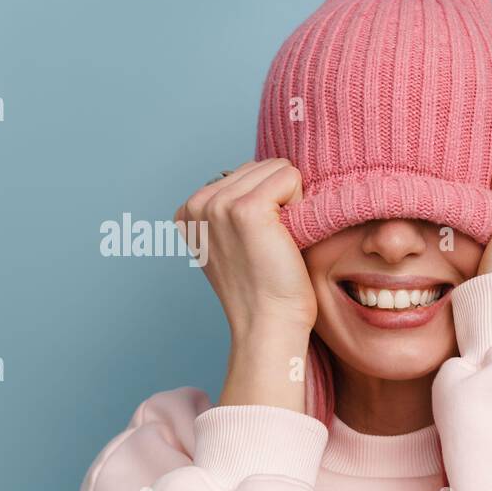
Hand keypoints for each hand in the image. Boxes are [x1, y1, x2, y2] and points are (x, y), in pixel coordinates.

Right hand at [175, 159, 314, 411]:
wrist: (269, 324)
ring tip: (280, 241)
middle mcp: (197, 204)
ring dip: (292, 201)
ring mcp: (218, 205)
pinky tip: (289, 237)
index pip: (246, 174)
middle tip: (274, 244)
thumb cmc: (266, 289)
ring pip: (277, 168)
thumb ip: (235, 210)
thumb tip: (259, 175)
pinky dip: (301, 203)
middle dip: (280, 198)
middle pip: (261, 167)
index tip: (259, 244)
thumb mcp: (236, 244)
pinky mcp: (246, 209)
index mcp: (189, 211)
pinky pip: (290, 177)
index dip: (268, 203)